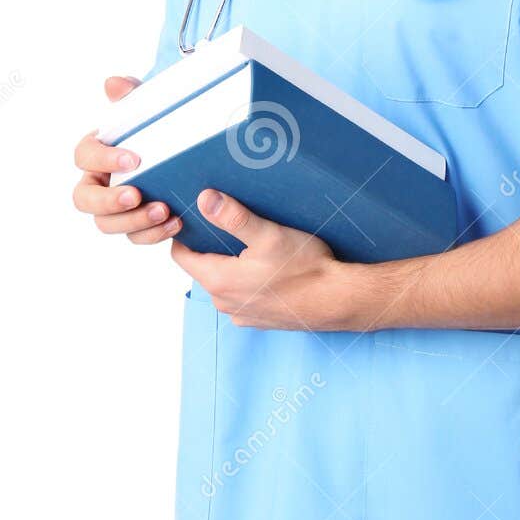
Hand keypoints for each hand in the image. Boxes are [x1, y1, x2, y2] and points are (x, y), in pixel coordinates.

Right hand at [71, 75, 181, 244]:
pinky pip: (135, 237)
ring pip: (107, 224)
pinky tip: (177, 223)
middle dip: (109, 201)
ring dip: (134, 221)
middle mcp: (98, 183)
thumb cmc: (156, 128)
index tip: (134, 159)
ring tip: (164, 211)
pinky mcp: (135, 225)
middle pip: (84, 200)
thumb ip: (130, 95)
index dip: (103, 159)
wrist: (182, 152)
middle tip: (136, 194)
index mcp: (96, 153)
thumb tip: (114, 84)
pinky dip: (154, 234)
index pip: (83, 156)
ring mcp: (114, 208)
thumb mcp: (147, 109)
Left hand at [170, 188, 352, 328]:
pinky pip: (241, 296)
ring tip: (253, 245)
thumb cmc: (306, 268)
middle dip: (212, 246)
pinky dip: (247, 281)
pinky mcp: (258, 320)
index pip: (181, 255)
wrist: (338, 301)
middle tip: (230, 224)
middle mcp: (224, 302)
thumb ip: (233, 217)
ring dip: (231, 265)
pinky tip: (269, 268)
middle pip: (203, 268)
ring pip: (223, 282)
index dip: (186, 234)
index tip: (196, 217)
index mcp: (220, 281)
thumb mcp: (268, 234)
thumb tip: (204, 200)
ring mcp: (241, 314)